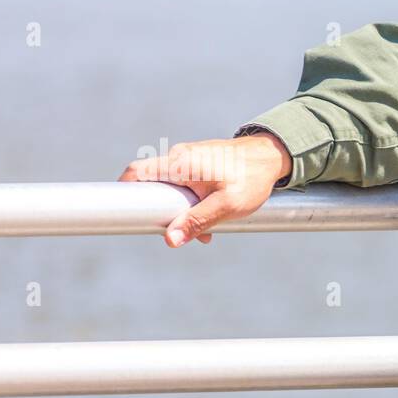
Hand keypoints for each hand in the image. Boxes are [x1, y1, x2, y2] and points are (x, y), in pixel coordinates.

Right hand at [118, 133, 291, 246]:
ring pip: (170, 187)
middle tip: (176, 232)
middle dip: (160, 211)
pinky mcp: (199, 163)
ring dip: (180, 211)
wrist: (273, 157)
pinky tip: (211, 218)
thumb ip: (197, 222)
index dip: (123, 191)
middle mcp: (179, 157)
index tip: (126, 215)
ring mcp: (189, 158)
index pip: (137, 172)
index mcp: (180, 163)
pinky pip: (184, 184)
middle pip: (151, 184)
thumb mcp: (226, 206)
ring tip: (205, 233)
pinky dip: (191, 203)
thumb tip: (170, 240)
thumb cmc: (251, 179)